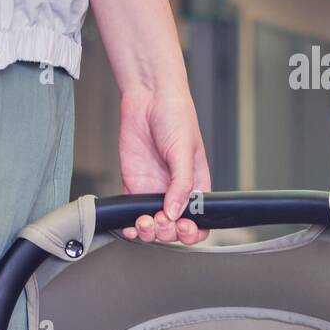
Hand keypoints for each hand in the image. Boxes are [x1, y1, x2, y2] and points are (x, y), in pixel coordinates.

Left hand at [117, 84, 211, 244]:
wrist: (148, 97)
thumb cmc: (175, 115)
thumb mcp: (184, 150)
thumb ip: (180, 183)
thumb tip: (175, 212)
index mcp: (196, 186)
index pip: (199, 221)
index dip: (192, 232)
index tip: (182, 227)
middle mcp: (175, 193)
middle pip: (174, 229)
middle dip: (167, 231)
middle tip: (161, 219)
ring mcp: (154, 192)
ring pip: (153, 227)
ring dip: (149, 231)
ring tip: (144, 221)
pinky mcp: (134, 187)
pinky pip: (133, 214)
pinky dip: (130, 225)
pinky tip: (130, 225)